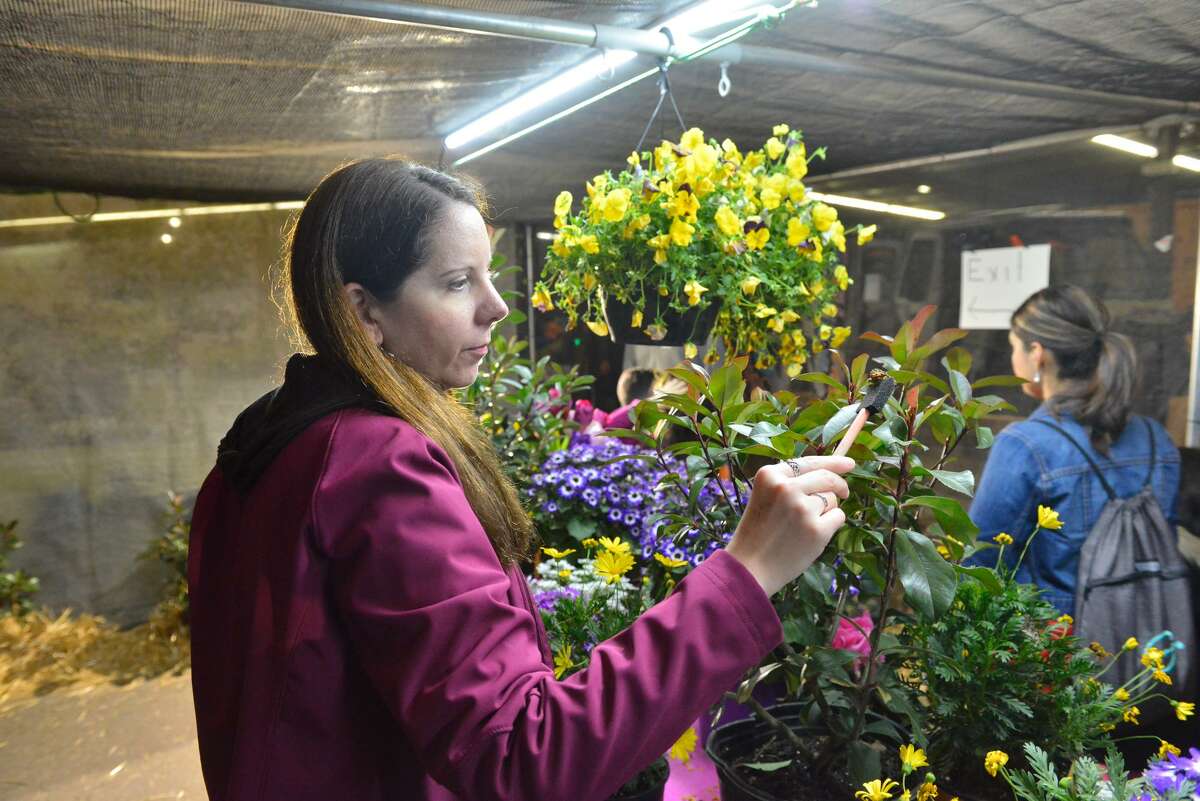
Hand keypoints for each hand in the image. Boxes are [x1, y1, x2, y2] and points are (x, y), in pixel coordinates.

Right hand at [724, 456, 853, 596]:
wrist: (749, 567)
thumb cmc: (757, 534)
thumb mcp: (764, 497)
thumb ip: (789, 484)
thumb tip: (829, 474)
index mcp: (769, 475)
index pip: (808, 462)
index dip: (832, 462)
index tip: (849, 463)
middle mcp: (786, 487)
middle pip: (827, 477)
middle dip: (840, 484)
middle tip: (844, 492)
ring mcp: (802, 508)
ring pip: (832, 499)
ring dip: (826, 510)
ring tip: (804, 526)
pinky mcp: (816, 529)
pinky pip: (838, 517)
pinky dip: (831, 525)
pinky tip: (811, 536)